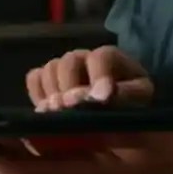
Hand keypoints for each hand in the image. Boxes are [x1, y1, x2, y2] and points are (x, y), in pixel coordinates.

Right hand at [26, 45, 152, 111]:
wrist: (119, 116)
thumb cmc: (131, 105)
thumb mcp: (138, 99)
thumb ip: (124, 95)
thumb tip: (99, 96)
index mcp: (110, 58)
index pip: (101, 57)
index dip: (99, 76)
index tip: (100, 99)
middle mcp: (83, 58)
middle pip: (68, 61)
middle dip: (69, 86)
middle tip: (70, 109)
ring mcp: (63, 68)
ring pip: (50, 69)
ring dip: (53, 93)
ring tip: (59, 114)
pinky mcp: (47, 82)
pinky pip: (34, 78)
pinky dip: (37, 93)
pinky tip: (47, 112)